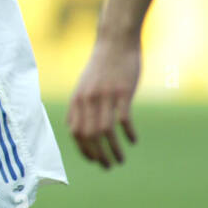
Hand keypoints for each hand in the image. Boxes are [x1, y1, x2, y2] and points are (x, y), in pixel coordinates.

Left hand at [67, 31, 140, 168]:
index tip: (94, 161)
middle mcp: (87, 99)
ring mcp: (104, 96)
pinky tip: (133, 140)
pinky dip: (127, 133)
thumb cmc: (101, 66)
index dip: (84, 150)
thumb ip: (80, 106)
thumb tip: (75, 129)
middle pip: (89, 136)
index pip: (75, 132)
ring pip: (105, 131)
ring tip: (121, 160)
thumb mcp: (84, 85)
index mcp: (77, 99)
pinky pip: (123, 119)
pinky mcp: (122, 92)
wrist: (115, 41)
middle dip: (98, 156)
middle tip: (108, 166)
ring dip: (113, 150)